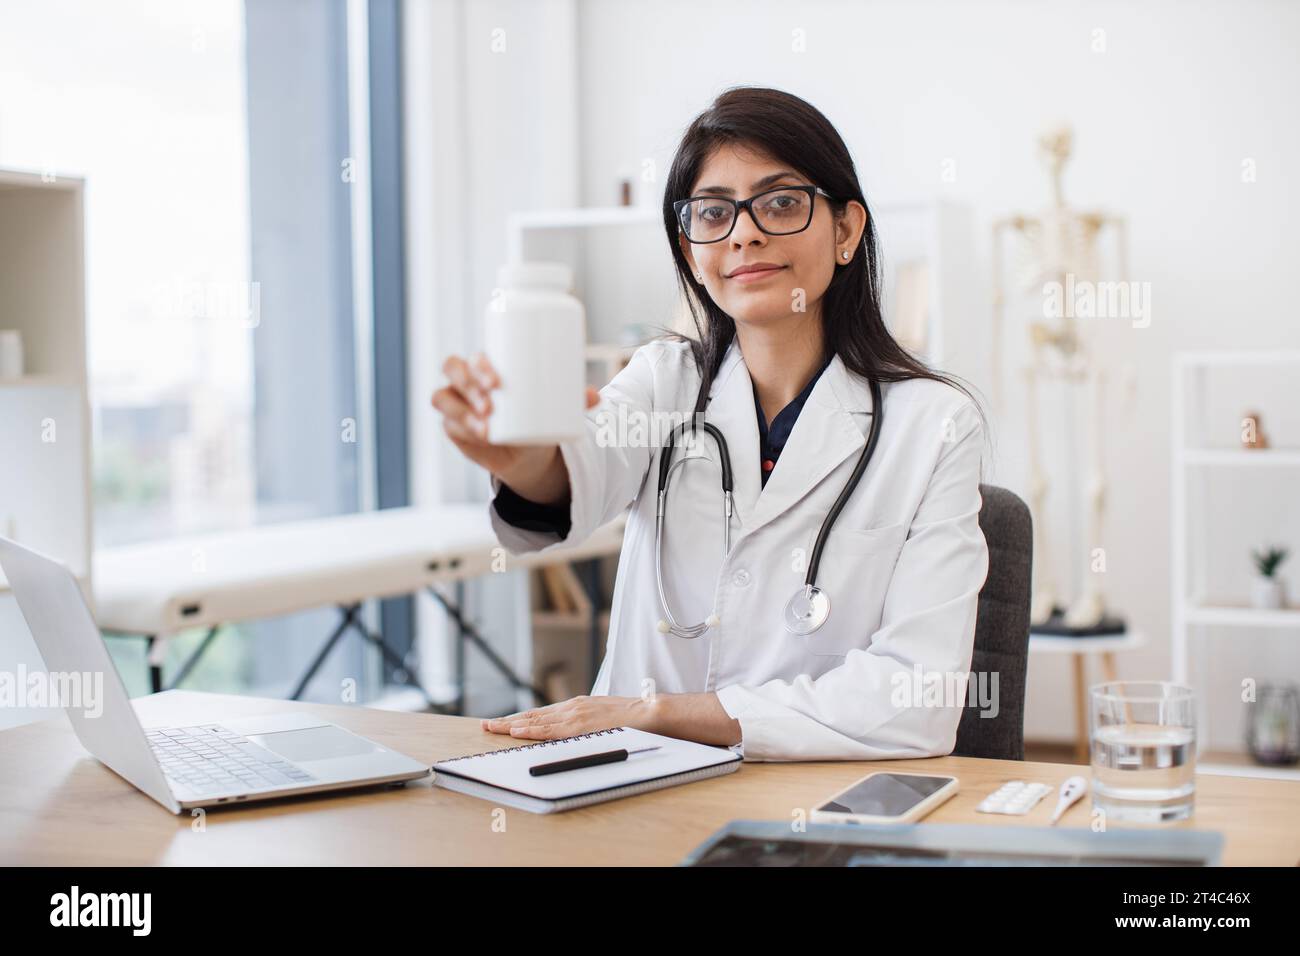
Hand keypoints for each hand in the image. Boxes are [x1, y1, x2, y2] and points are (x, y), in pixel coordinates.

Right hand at [431, 351, 599, 485]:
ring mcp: (456, 402)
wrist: (527, 450)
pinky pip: (447, 424)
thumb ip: (573, 400)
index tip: (498, 381)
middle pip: (453, 370)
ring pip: (443, 398)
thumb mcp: (554, 406)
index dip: (480, 365)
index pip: (474, 357)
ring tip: (485, 426)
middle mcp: (465, 379)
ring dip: (461, 411)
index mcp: (488, 365)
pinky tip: (476, 435)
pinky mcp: (453, 427)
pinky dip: (460, 429)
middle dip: (469, 385)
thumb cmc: (537, 414)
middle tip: (491, 404)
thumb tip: (595, 396)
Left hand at [480, 695, 659, 740]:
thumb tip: (579, 732)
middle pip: (533, 715)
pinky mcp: (579, 726)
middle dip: (508, 721)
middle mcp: (572, 708)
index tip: (504, 723)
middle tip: (486, 725)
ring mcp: (574, 715)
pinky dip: (529, 730)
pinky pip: (549, 730)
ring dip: (511, 725)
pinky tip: (515, 732)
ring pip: (535, 721)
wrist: (649, 712)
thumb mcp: (605, 717)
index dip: (521, 718)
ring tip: (491, 728)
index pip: (542, 714)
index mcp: (577, 706)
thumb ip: (589, 722)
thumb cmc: (631, 718)